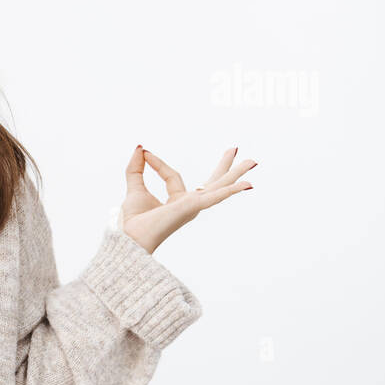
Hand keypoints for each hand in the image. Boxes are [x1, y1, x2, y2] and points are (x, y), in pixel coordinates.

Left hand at [119, 145, 255, 254]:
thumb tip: (140, 148)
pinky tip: (248, 185)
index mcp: (178, 202)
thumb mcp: (135, 187)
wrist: (130, 236)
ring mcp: (194, 206)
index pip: (173, 175)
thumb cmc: (133, 221)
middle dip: (224, 166)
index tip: (146, 152)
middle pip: (212, 183)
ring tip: (253, 161)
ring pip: (219, 187)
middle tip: (235, 148)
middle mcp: (190, 205)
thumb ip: (136, 168)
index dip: (158, 163)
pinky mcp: (193, 207)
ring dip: (236, 174)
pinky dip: (231, 190)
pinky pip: (215, 197)